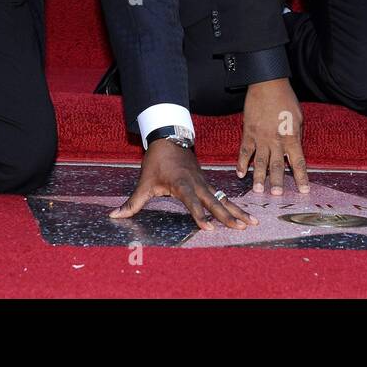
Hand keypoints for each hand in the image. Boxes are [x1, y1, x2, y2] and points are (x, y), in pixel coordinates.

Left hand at [109, 139, 256, 230]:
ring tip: (252, 223)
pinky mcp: (207, 183)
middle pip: (214, 201)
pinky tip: (245, 215)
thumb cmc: (156, 161)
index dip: (200, 215)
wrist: (169, 138)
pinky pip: (222, 196)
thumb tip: (114, 216)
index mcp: (181, 183)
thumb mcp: (144, 182)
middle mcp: (196, 183)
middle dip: (228, 215)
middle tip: (241, 227)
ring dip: (237, 210)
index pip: (192, 202)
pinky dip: (234, 205)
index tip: (209, 228)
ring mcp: (204, 182)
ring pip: (223, 198)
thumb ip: (132, 202)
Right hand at [239, 78, 308, 194]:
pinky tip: (240, 173)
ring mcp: (260, 137)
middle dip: (277, 181)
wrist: (267, 84)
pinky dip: (242, 163)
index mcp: (291, 137)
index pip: (298, 162)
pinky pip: (244, 151)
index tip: (303, 191)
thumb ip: (297, 136)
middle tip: (276, 195)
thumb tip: (295, 152)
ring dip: (259, 177)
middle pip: (277, 165)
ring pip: (259, 161)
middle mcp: (275, 140)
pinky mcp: (248, 132)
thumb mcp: (299, 118)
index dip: (301, 177)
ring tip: (258, 191)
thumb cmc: (286, 100)